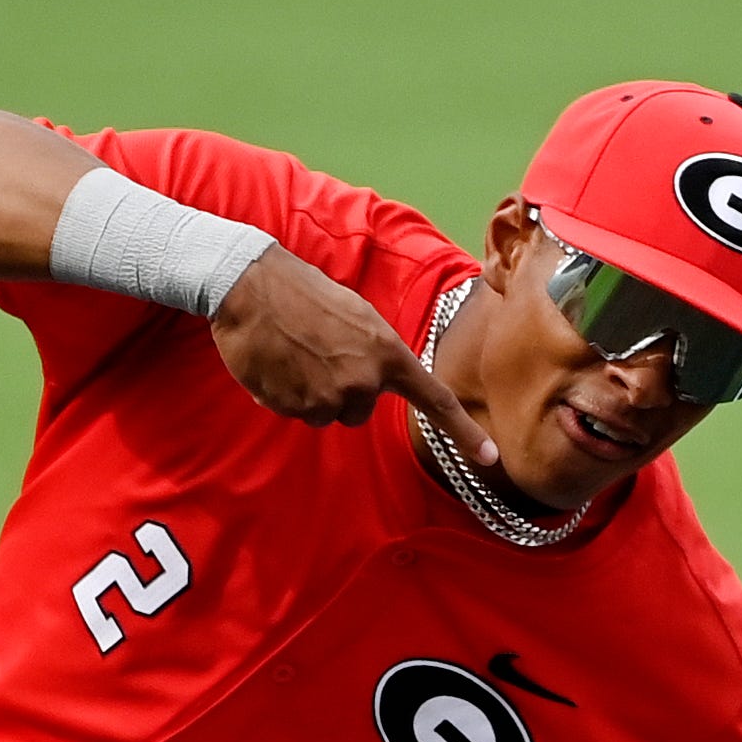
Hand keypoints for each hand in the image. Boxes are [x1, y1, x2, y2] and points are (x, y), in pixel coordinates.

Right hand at [208, 249, 498, 462]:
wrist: (250, 284)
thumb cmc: (305, 293)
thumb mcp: (359, 317)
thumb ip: (377, 355)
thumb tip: (376, 383)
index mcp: (388, 354)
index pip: (436, 400)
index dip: (464, 432)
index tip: (491, 457)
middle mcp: (364, 382)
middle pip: (360, 412)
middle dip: (343, 390)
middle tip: (320, 353)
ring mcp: (327, 398)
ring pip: (326, 415)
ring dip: (312, 393)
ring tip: (296, 353)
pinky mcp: (292, 407)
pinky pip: (295, 412)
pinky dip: (286, 394)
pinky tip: (276, 361)